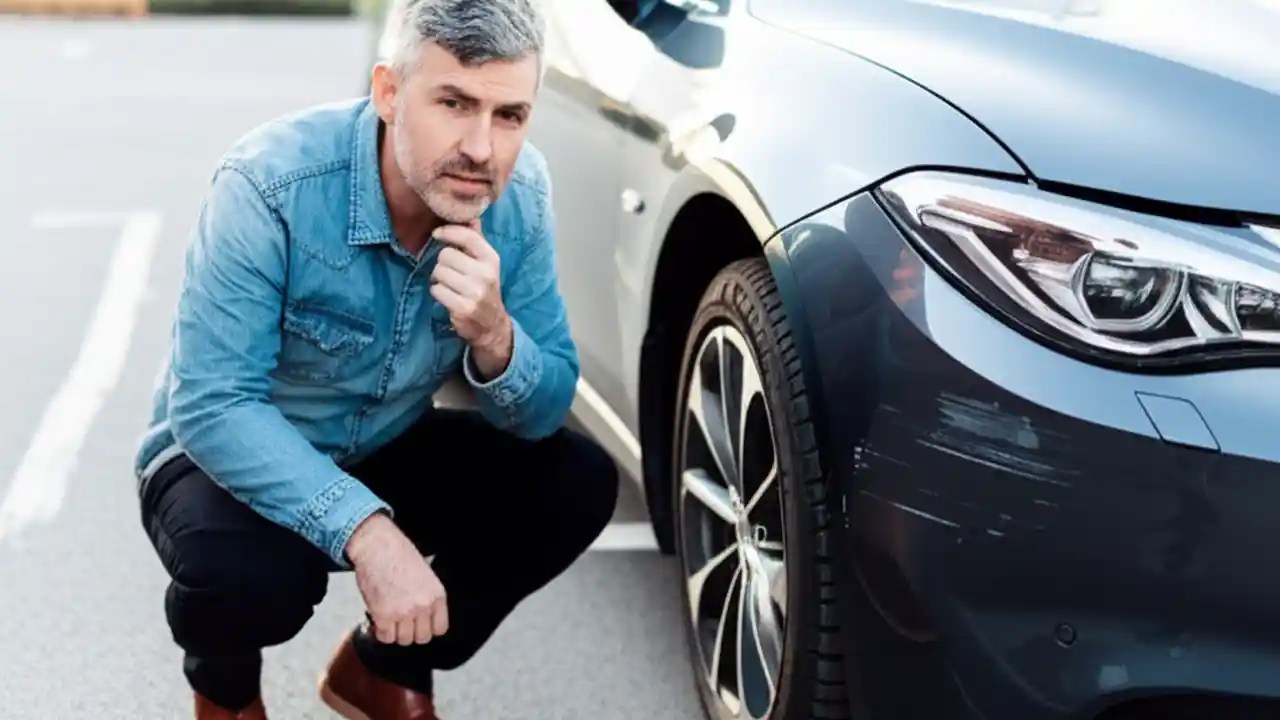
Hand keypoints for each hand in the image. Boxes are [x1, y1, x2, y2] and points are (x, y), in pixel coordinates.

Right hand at [346, 513, 448, 644]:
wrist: (378, 546)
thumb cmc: (399, 556)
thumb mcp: (425, 576)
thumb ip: (427, 598)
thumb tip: (421, 620)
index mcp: (437, 595)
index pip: (440, 629)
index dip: (427, 628)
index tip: (418, 624)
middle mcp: (423, 606)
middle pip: (421, 638)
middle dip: (410, 632)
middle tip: (400, 622)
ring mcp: (403, 612)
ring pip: (403, 640)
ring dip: (395, 632)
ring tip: (389, 618)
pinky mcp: (383, 615)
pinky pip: (385, 637)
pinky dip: (380, 631)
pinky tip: (378, 619)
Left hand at [429, 220, 512, 378]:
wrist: (492, 325)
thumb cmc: (484, 288)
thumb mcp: (486, 264)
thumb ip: (477, 240)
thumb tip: (471, 215)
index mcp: (492, 258)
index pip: (467, 235)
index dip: (447, 232)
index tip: (437, 234)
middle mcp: (486, 273)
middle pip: (446, 255)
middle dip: (443, 263)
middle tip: (450, 273)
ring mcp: (475, 291)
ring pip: (439, 272)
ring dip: (439, 279)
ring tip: (450, 286)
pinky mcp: (463, 307)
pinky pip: (437, 290)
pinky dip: (438, 293)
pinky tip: (448, 297)